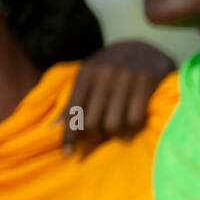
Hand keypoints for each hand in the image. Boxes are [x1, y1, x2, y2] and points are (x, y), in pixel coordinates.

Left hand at [60, 39, 174, 154]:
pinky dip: (133, 127)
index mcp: (86, 74)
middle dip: (95, 136)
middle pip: (93, 123)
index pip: (74, 111)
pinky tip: (134, 123)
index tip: (68, 152)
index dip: (70, 135)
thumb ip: (74, 100)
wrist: (145, 46)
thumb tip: (54, 127)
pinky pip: (135, 120)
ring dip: (116, 133)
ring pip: (114, 124)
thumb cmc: (113, 67)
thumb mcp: (90, 77)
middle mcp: (104, 75)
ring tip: (119, 129)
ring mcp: (126, 79)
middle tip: (101, 137)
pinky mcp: (145, 83)